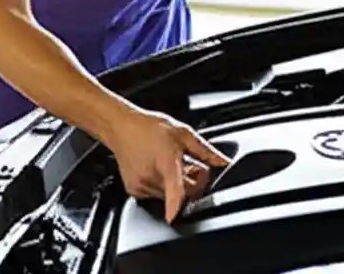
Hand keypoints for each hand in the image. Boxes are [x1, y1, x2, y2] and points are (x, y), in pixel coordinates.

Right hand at [105, 108, 230, 223]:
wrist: (120, 127)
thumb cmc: (149, 128)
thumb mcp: (182, 133)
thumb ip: (205, 150)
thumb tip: (223, 162)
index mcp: (166, 160)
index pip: (172, 186)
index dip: (174, 203)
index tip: (173, 216)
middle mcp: (151, 175)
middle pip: (182, 192)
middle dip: (192, 181)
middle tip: (191, 165)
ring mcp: (141, 185)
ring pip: (169, 195)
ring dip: (176, 185)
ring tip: (171, 165)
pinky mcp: (134, 191)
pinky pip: (156, 195)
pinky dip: (161, 186)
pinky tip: (158, 169)